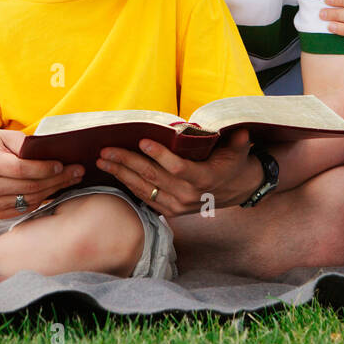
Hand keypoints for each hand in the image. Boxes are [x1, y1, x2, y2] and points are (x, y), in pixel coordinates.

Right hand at [0, 127, 84, 219]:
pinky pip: (25, 208)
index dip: (44, 168)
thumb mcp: (7, 135)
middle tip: (77, 171)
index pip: (21, 169)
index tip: (62, 165)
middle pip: (29, 186)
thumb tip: (52, 151)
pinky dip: (42, 199)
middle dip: (57, 179)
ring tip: (71, 179)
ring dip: (54, 190)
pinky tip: (55, 189)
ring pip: (30, 199)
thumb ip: (26, 143)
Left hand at [95, 128, 256, 217]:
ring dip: (121, 174)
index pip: (177, 168)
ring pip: (144, 188)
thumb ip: (238, 142)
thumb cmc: (235, 164)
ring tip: (103, 161)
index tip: (143, 141)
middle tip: (107, 150)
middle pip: (152, 177)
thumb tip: (240, 132)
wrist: (238, 191)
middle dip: (127, 162)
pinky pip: (145, 198)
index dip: (160, 155)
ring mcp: (178, 205)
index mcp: (204, 179)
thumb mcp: (239, 152)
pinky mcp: (171, 211)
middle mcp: (188, 195)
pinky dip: (128, 186)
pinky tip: (114, 174)